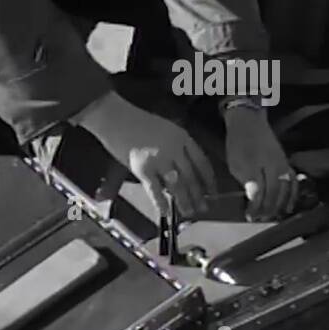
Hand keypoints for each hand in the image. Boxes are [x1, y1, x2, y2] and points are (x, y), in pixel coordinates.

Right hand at [73, 91, 216, 218]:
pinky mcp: (143, 169)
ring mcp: (160, 160)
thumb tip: (183, 172)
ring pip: (177, 186)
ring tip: (189, 212)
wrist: (116, 117)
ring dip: (184, 201)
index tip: (213, 191)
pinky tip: (166, 212)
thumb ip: (178, 147)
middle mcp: (175, 149)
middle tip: (203, 208)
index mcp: (183, 137)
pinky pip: (155, 190)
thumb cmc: (139, 122)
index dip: (209, 179)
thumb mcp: (167, 129)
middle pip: (191, 177)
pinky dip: (160, 203)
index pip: (202, 162)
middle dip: (198, 195)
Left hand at [224, 105, 298, 220]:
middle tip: (260, 218)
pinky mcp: (285, 162)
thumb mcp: (237, 162)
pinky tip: (289, 204)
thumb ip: (248, 180)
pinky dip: (292, 194)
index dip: (258, 207)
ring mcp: (284, 164)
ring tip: (274, 215)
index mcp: (265, 166)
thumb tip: (255, 196)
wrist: (248, 121)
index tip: (250, 216)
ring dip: (281, 204)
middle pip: (278, 193)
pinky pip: (293, 181)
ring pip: (288, 188)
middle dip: (269, 208)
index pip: (264, 193)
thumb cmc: (240, 142)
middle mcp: (278, 166)